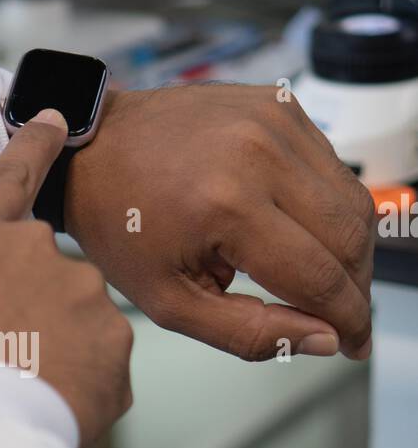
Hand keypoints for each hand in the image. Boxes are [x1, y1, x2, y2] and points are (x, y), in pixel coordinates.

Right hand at [0, 111, 133, 445]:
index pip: (16, 170)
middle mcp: (38, 247)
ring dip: (62, 350)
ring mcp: (83, 292)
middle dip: (35, 312)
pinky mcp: (116, 341)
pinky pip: (104, 366)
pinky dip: (84, 387)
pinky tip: (49, 407)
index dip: (39, 144)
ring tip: (20, 390)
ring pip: (81, 320)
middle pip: (49, 273)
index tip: (60, 120)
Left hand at [66, 84, 375, 361]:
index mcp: (228, 205)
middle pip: (350, 237)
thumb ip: (249, 332)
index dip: (347, 320)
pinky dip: (327, 206)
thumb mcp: (169, 301)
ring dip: (349, 249)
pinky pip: (331, 166)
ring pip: (352, 200)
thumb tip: (324, 340)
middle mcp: (259, 153)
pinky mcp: (279, 104)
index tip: (353, 344)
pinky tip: (298, 228)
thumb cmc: (120, 224)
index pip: (321, 276)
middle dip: (355, 288)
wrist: (92, 149)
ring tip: (321, 279)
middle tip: (341, 318)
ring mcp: (273, 121)